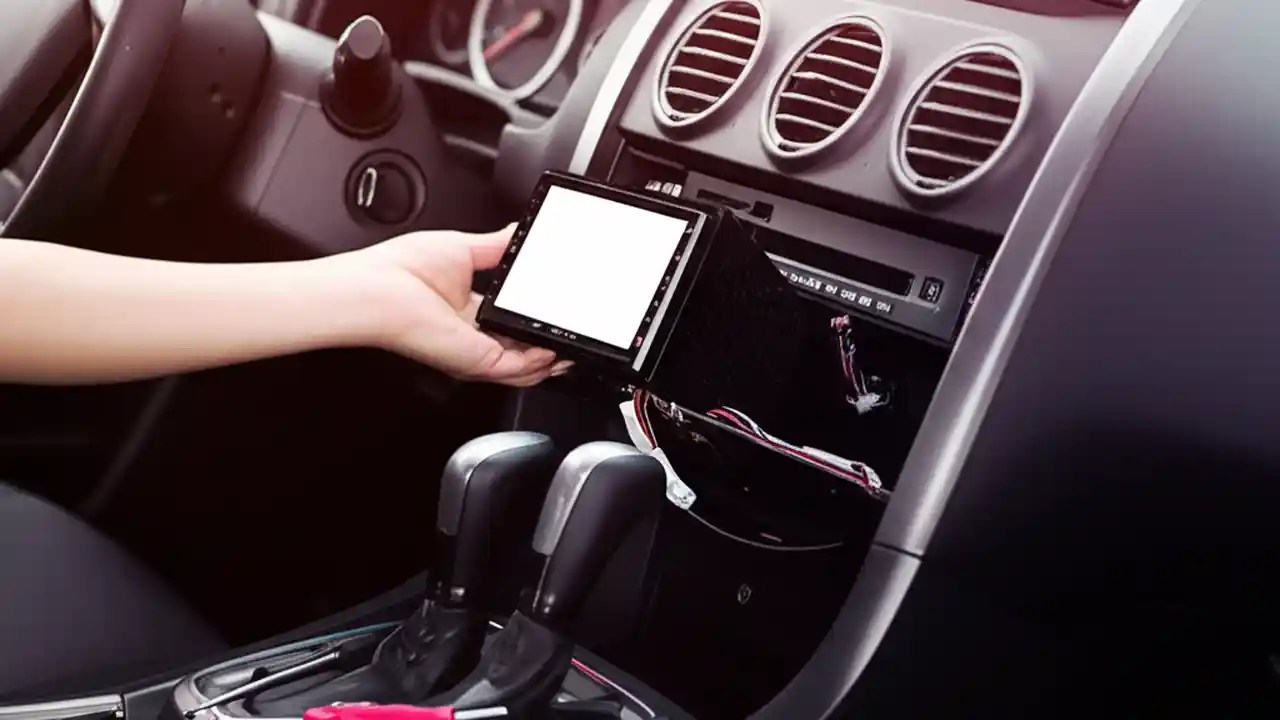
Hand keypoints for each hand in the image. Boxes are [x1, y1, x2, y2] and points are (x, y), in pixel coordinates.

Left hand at [344, 226, 569, 386]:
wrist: (378, 289)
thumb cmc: (401, 270)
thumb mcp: (464, 249)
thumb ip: (498, 246)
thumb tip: (520, 231)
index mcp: (468, 312)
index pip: (510, 321)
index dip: (536, 317)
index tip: (557, 306)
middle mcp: (473, 336)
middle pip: (521, 348)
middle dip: (551, 343)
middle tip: (575, 330)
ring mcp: (476, 352)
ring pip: (525, 366)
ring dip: (553, 355)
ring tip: (574, 342)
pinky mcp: (478, 360)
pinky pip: (520, 369)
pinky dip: (542, 360)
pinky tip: (555, 347)